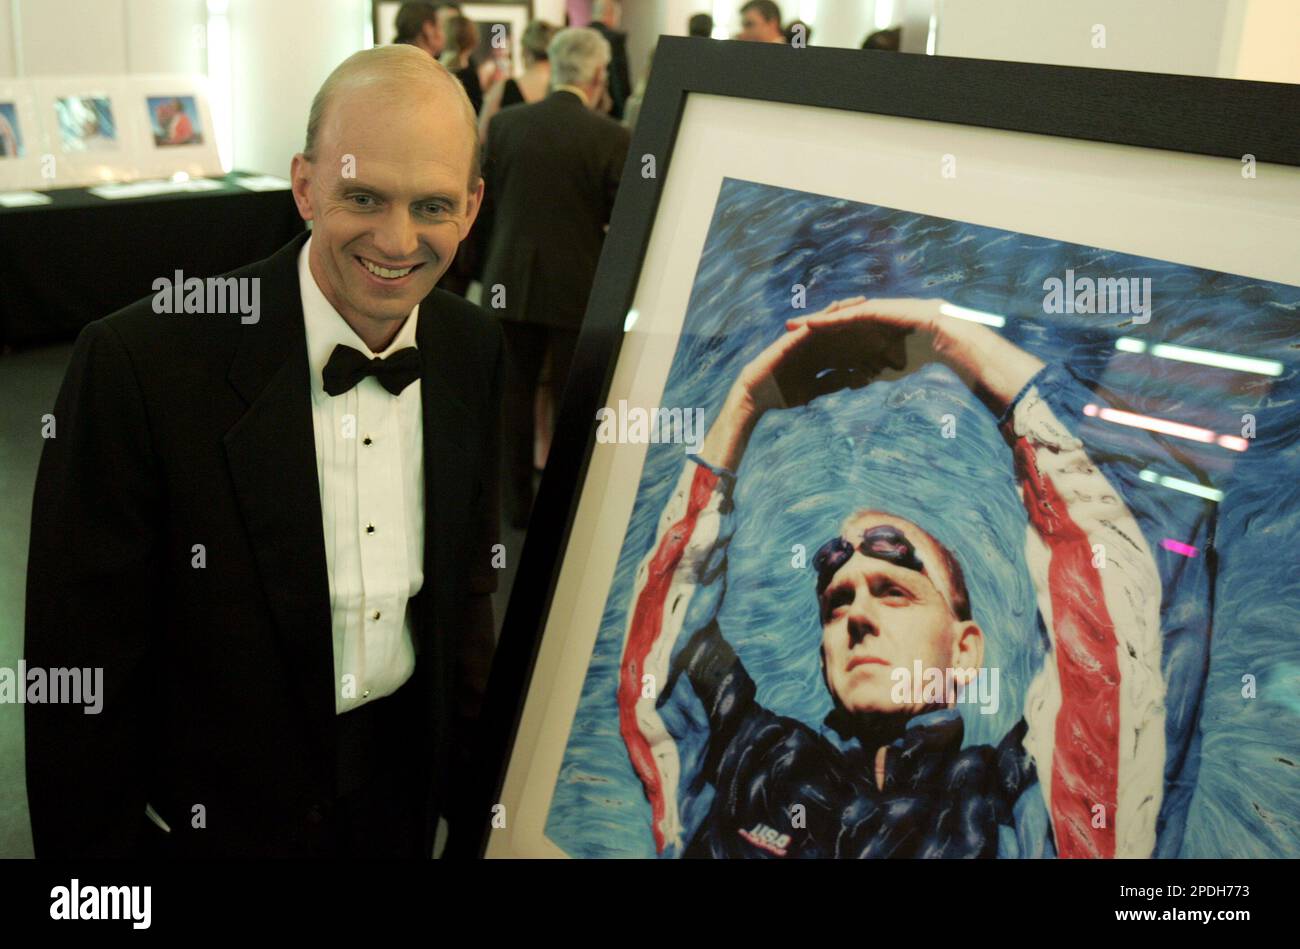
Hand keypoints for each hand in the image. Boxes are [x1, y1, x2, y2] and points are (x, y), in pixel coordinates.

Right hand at [700, 296, 900, 469]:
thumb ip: (831, 383)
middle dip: (859, 322)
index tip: (884, 336)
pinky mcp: (794, 338)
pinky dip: (825, 315)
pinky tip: (839, 307)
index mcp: (820, 357)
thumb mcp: (813, 390)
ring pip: (829, 322)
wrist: (757, 394)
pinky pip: (812, 323)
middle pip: (841, 331)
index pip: (846, 348)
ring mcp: (804, 340)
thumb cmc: (781, 394)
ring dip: (845, 311)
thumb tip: (852, 380)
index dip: (864, 341)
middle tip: (879, 310)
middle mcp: (814, 346)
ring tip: (864, 301)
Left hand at [787, 298, 1043, 417]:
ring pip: (833, 318)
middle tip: (782, 336)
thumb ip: (868, 373)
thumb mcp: (885, 368)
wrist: (939, 337)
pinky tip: (809, 324)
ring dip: (811, 322)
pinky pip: (844, 316)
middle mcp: (862, 320)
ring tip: (789, 327)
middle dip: (806, 332)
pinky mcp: (871, 310)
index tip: (794, 353)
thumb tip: (851, 383)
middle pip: (828, 326)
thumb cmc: (917, 353)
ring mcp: (866, 313)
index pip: (834, 339)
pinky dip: (827, 319)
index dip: (814, 345)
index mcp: (864, 333)